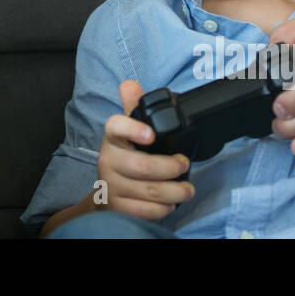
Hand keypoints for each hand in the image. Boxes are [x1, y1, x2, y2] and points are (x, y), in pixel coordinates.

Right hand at [93, 80, 195, 220]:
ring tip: (187, 189)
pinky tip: (170, 203)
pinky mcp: (118, 207)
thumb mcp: (127, 132)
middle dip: (171, 167)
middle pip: (142, 165)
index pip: (115, 127)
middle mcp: (108, 161)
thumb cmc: (124, 158)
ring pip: (149, 191)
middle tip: (184, 164)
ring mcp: (112, 186)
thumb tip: (129, 85)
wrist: (107, 194)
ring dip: (175, 191)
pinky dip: (163, 208)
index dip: (133, 129)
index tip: (151, 134)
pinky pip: (145, 210)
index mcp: (112, 139)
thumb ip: (133, 108)